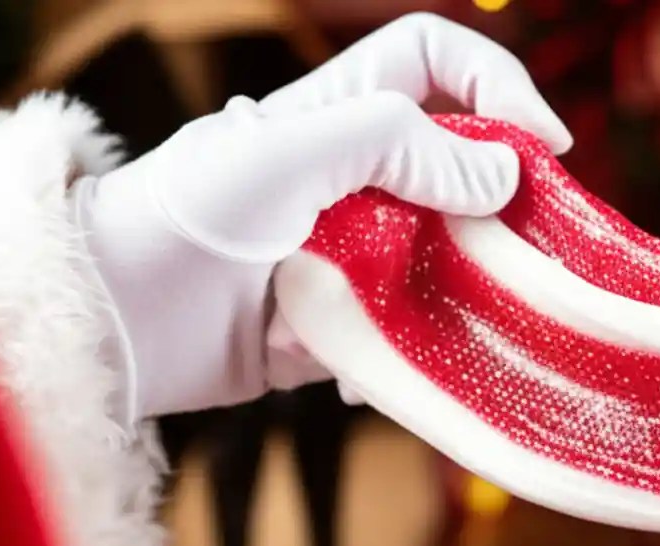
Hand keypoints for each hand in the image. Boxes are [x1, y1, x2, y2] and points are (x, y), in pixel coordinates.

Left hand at [72, 13, 570, 421]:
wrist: (117, 317)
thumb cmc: (187, 214)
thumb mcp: (290, 154)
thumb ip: (397, 146)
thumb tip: (499, 174)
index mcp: (341, 114)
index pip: (435, 62)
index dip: (496, 82)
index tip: (542, 144)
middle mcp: (357, 178)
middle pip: (462, 170)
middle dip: (502, 207)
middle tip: (529, 250)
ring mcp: (353, 252)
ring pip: (447, 261)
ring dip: (460, 293)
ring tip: (457, 321)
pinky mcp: (343, 322)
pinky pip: (405, 335)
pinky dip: (402, 356)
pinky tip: (361, 370)